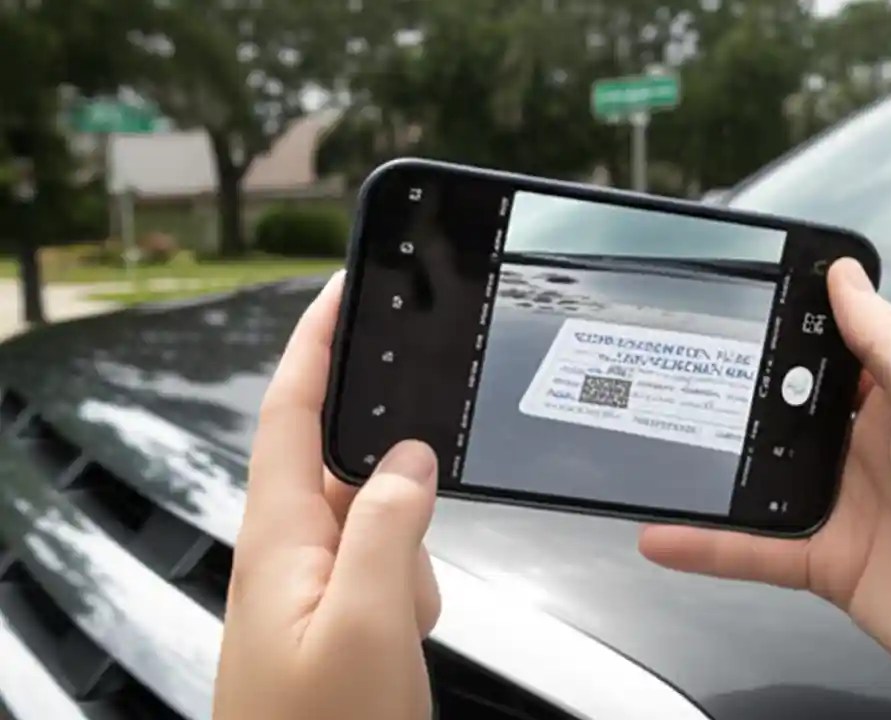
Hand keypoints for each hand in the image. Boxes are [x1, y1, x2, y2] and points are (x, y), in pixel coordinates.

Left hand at [214, 273, 440, 719]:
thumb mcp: (367, 620)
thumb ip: (387, 522)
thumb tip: (411, 458)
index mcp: (278, 538)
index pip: (287, 409)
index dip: (314, 342)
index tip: (343, 289)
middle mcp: (288, 554)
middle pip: (345, 464)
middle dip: (396, 480)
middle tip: (417, 513)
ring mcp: (314, 588)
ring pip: (378, 520)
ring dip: (409, 555)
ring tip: (404, 621)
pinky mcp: (339, 618)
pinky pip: (385, 568)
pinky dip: (410, 587)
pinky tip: (408, 635)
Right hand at [640, 259, 890, 715]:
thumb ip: (889, 345)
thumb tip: (846, 279)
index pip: (834, 349)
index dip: (787, 327)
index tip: (728, 303)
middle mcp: (873, 449)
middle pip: (785, 413)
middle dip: (732, 396)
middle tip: (669, 375)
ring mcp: (849, 508)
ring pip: (760, 479)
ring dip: (710, 470)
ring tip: (652, 451)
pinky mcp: (831, 566)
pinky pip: (756, 551)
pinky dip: (709, 545)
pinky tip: (666, 536)